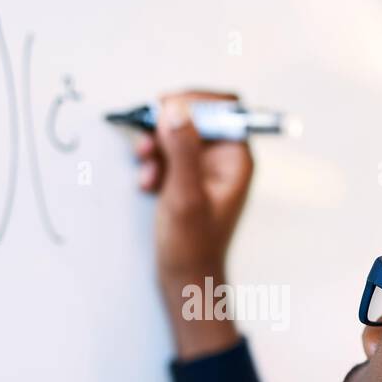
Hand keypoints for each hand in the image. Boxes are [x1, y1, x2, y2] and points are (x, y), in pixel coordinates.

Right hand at [135, 90, 253, 358]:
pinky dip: (154, 161)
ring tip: (144, 166)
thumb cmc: (192, 246)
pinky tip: (146, 182)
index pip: (225, 107)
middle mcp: (225, 159)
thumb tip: (175, 110)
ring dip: (156, 144)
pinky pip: (169, 154)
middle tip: (146, 140)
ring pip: (178, 134)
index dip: (194, 101)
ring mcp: (206, 169)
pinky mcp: (188, 179)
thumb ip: (182, 151)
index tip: (164, 109)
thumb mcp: (185, 196)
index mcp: (237, 159)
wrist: (185, 280)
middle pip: (197, 116)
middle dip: (168, 124)